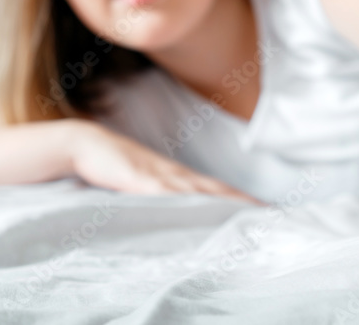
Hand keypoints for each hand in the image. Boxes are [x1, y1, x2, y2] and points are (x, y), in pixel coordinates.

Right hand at [66, 120, 265, 205]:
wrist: (87, 143)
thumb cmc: (116, 165)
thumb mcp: (144, 183)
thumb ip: (163, 197)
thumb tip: (181, 214)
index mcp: (178, 178)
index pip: (218, 191)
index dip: (241, 201)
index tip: (265, 211)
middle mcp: (176, 176)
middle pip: (218, 191)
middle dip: (244, 203)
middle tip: (270, 215)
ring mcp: (160, 177)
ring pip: (200, 192)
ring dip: (225, 202)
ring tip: (249, 214)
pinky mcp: (141, 181)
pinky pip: (168, 194)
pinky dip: (187, 202)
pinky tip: (201, 210)